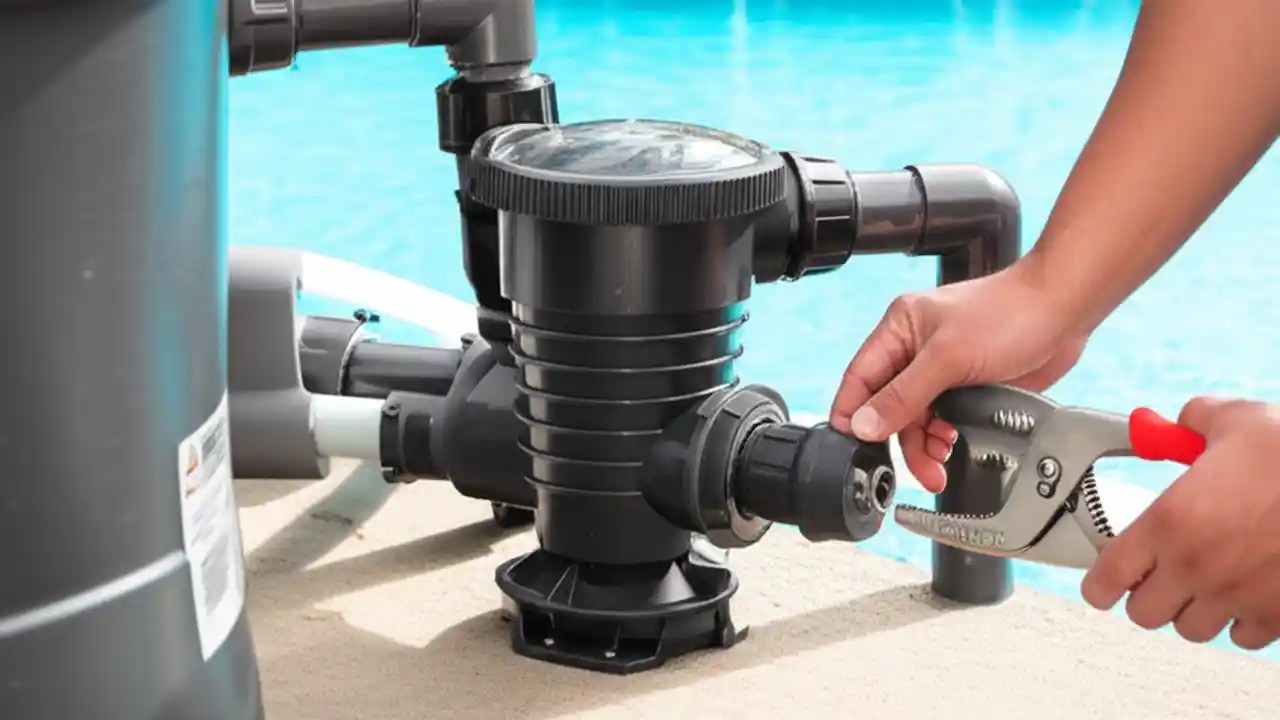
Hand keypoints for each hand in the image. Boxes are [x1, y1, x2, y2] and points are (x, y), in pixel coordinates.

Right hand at [829, 259, 1087, 491]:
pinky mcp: (966, 385)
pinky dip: (944, 438)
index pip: (858, 378)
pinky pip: (942, 420)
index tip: (853, 447)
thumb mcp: (948, 358)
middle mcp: (914, 349)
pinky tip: (952, 446)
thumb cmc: (1009, 314)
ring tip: (937, 465)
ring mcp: (941, 368)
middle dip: (898, 439)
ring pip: (916, 418)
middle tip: (913, 468)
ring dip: (924, 445)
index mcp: (898, 329)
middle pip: (887, 406)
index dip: (852, 414)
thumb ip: (903, 395)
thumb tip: (863, 424)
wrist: (1063, 313)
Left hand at [1082, 397, 1279, 649]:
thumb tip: (1170, 426)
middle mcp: (1197, 567)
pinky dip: (1240, 620)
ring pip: (1191, 629)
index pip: (1105, 580)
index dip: (1099, 581)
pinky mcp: (1278, 615)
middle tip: (1158, 573)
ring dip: (1192, 608)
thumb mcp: (1232, 420)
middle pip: (1143, 613)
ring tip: (1204, 579)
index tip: (1103, 579)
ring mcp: (1238, 597)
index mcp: (1170, 523)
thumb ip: (1189, 424)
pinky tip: (1246, 590)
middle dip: (1146, 594)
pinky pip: (1243, 636)